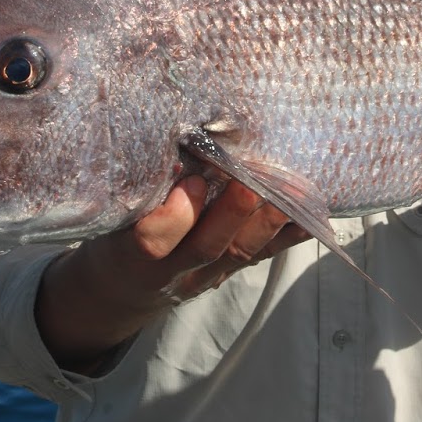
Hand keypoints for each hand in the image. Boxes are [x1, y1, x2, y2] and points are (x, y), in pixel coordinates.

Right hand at [36, 176, 307, 372]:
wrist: (124, 288)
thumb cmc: (114, 234)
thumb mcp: (109, 217)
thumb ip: (132, 188)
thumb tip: (164, 134)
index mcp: (129, 254)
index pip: (150, 241)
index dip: (174, 215)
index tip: (192, 179)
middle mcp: (173, 270)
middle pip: (206, 247)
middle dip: (232, 214)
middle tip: (251, 181)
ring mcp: (206, 274)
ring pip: (240, 252)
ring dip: (269, 221)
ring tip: (293, 191)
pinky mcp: (230, 272)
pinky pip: (263, 256)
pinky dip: (289, 236)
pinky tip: (313, 216)